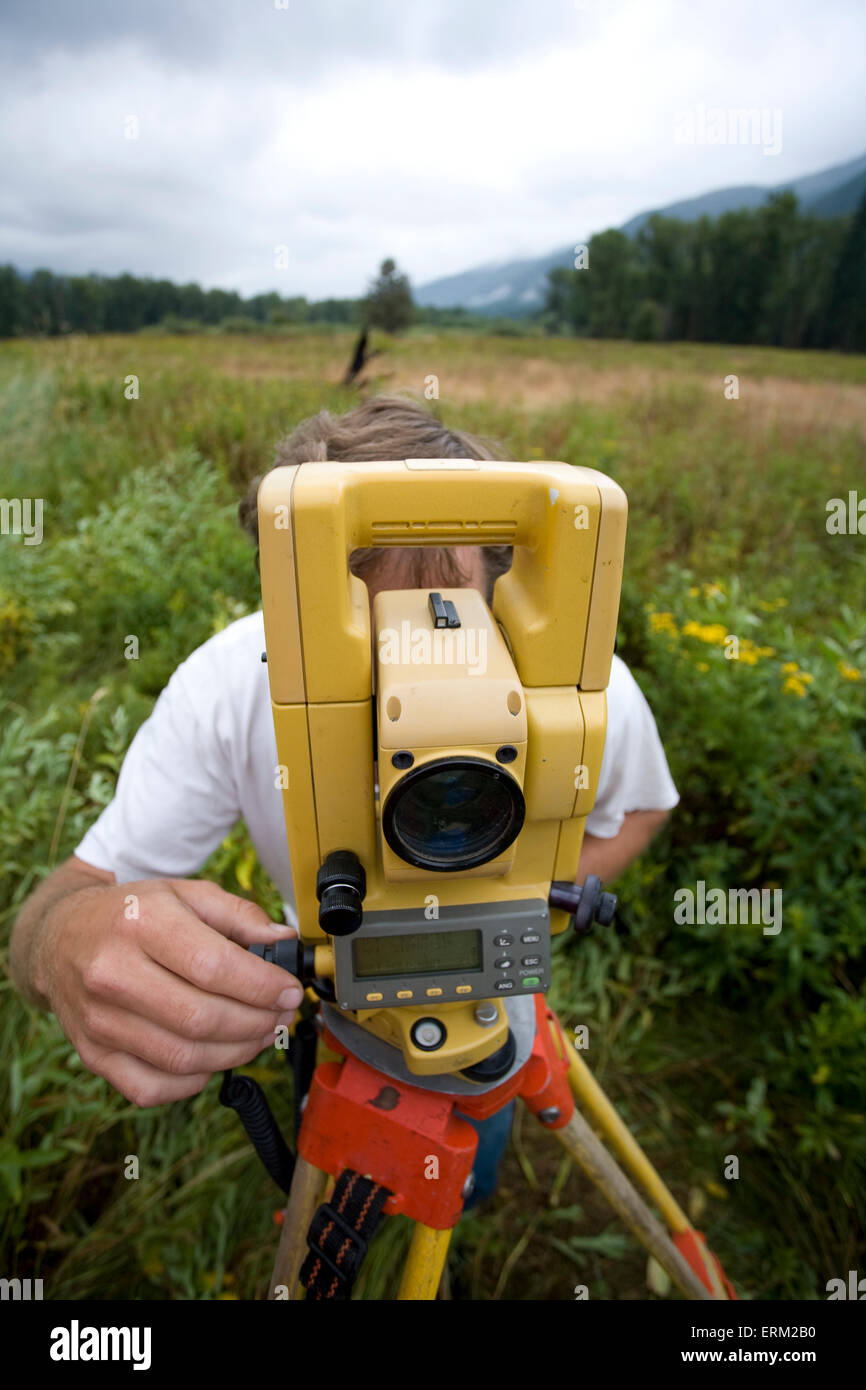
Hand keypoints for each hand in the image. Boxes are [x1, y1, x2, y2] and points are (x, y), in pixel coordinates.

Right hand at [36, 877, 301, 1106]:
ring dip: (236, 1053)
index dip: (263, 986)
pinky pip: (152, 1087)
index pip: (213, 967)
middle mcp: (111, 973)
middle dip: (257, 1023)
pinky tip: (213, 1056)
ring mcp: (98, 1020)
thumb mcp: (184, 893)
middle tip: (281, 1015)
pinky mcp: (92, 1054)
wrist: (58, 938)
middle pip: (201, 1018)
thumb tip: (283, 942)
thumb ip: (238, 914)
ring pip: (183, 1058)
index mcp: (139, 923)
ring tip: (259, 1034)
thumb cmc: (129, 915)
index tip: (290, 990)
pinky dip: (194, 1081)